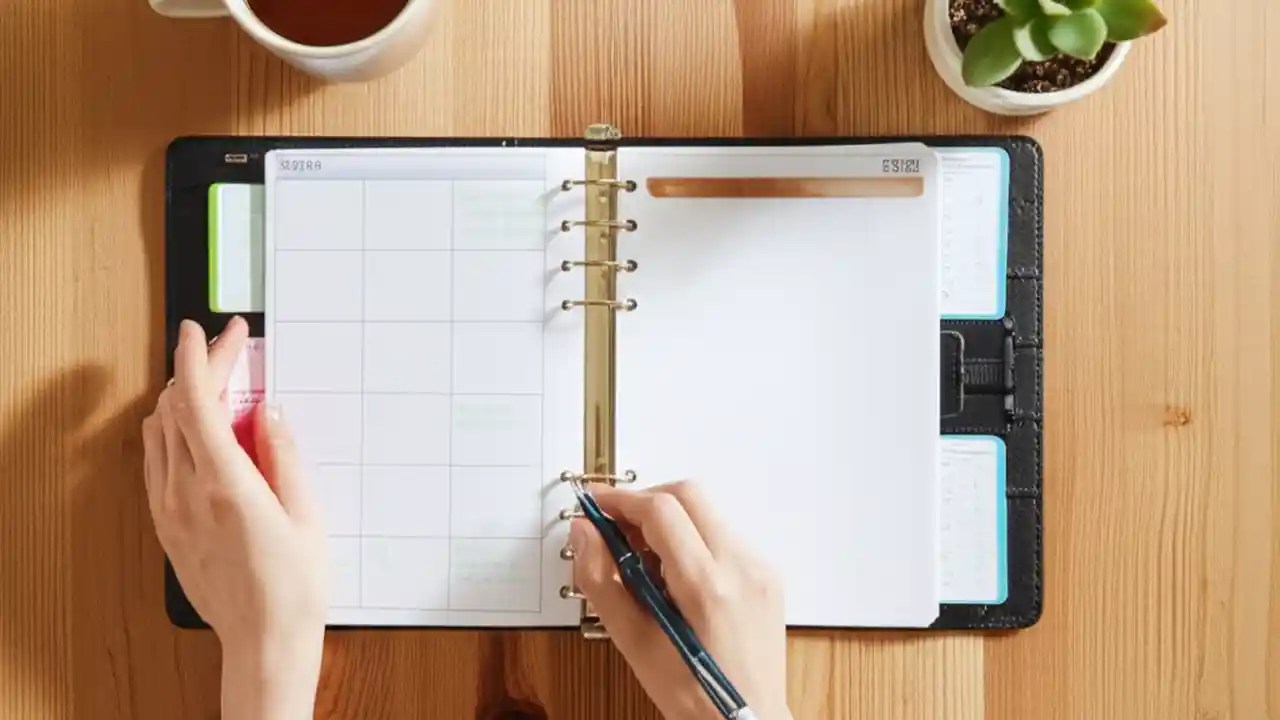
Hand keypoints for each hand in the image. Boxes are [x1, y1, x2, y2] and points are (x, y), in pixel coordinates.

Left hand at [141, 318, 326, 719]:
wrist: (263, 641)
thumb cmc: (294, 586)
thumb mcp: (307, 515)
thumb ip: (285, 457)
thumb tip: (270, 413)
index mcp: (226, 486)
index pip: (198, 403)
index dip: (199, 358)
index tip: (207, 330)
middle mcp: (187, 493)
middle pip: (177, 409)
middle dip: (200, 369)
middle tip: (232, 350)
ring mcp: (171, 510)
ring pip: (160, 432)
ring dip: (183, 398)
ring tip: (219, 385)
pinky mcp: (166, 525)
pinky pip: (157, 462)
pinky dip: (173, 431)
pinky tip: (199, 430)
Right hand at [569, 482, 791, 719]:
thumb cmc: (693, 695)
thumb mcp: (634, 643)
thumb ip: (602, 581)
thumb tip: (585, 533)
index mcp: (709, 587)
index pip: (662, 511)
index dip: (621, 500)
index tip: (595, 506)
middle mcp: (743, 567)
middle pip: (688, 495)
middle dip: (646, 502)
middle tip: (616, 529)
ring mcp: (760, 567)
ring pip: (707, 512)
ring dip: (669, 522)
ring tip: (644, 564)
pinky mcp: (767, 573)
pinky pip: (723, 535)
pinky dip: (692, 540)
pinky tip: (674, 577)